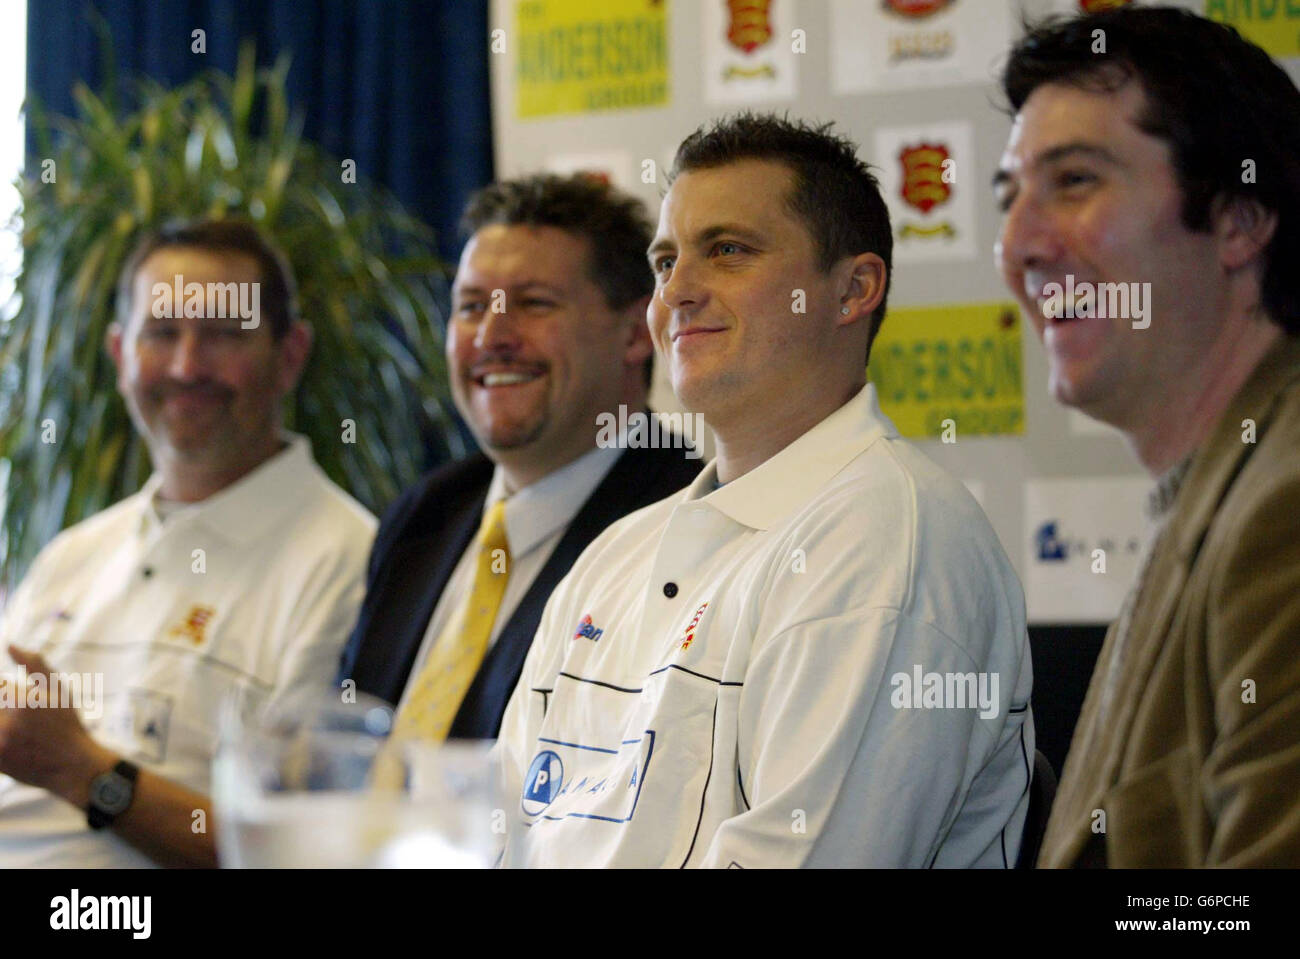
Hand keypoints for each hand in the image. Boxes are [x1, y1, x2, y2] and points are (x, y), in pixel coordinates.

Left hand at [0, 645, 113, 806]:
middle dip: (5, 706)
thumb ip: (34, 664)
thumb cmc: (67, 723)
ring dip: (5, 721)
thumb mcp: (58, 689)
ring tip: (23, 728)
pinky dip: (3, 738)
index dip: (6, 690)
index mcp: (19, 702)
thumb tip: (10, 645)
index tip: (15, 696)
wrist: (71, 766)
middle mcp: (4, 725)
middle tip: (25, 716)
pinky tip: (18, 742)